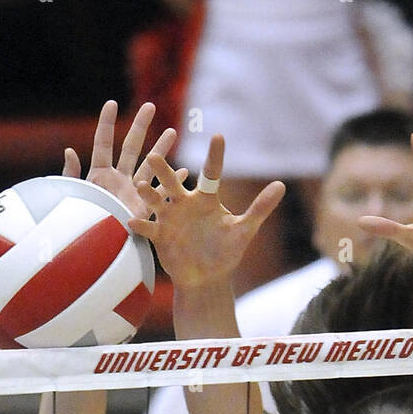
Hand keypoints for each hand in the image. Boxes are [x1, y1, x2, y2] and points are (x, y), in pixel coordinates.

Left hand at [62, 99, 177, 221]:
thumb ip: (70, 173)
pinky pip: (160, 193)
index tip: (112, 103)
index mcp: (99, 175)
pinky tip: (184, 173)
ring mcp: (132, 194)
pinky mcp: (144, 209)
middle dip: (141, 126)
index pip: (103, 143)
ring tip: (172, 132)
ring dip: (161, 149)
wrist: (96, 249)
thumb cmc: (81, 223)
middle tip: (150, 106)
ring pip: (150, 165)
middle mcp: (118, 181)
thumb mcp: (71, 196)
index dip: (106, 123)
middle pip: (131, 147)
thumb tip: (70, 150)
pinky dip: (172, 183)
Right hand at [132, 134, 284, 289]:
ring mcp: (170, 218)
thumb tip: (281, 185)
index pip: (211, 173)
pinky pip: (149, 228)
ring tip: (141, 185)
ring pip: (157, 200)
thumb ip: (260, 208)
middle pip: (174, 182)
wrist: (207, 277)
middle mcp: (185, 203)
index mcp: (206, 199)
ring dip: (148, 193)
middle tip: (156, 155)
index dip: (215, 156)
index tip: (218, 136)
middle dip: (164, 170)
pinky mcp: (160, 235)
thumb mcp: (244, 230)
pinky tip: (132, 221)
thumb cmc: (226, 252)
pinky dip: (141, 225)